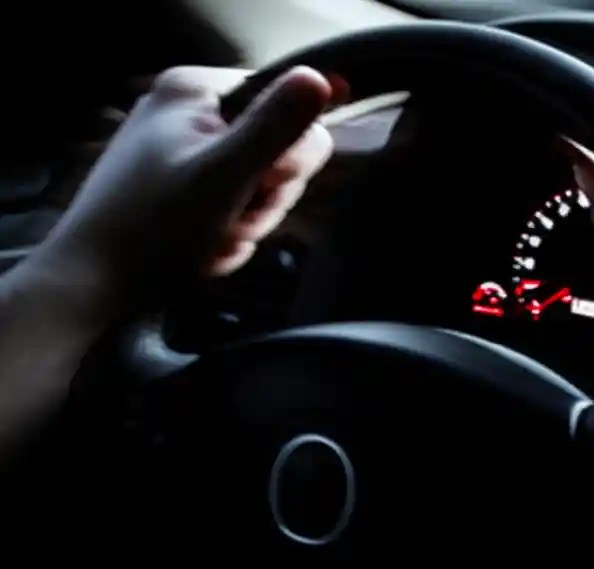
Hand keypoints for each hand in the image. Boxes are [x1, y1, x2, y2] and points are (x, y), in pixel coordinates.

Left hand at [35, 65, 333, 324]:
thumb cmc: (153, 230)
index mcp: (194, 91)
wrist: (93, 287)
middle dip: (265, 198)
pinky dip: (230, 234)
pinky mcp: (185, 186)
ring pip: (263, 185)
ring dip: (249, 222)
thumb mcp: (223, 176)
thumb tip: (320, 78)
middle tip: (233, 221)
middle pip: (280, 149)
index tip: (265, 183)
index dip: (289, 152)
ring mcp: (187, 151)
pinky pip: (238, 206)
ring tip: (213, 239)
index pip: (288, 104)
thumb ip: (275, 127)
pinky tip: (205, 249)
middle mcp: (190, 113)